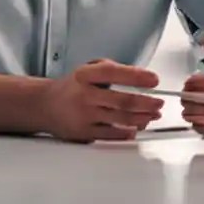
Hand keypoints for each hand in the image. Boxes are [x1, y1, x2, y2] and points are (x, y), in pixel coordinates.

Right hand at [40, 59, 164, 142]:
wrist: (44, 105)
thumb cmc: (72, 86)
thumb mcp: (88, 68)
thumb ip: (112, 70)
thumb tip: (140, 78)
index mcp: (85, 75)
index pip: (115, 73)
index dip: (137, 76)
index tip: (154, 79)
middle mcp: (84, 95)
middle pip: (122, 101)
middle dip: (146, 103)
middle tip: (159, 103)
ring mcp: (84, 115)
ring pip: (120, 119)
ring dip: (142, 118)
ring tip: (153, 115)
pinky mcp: (84, 132)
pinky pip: (111, 134)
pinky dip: (128, 132)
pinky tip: (136, 128)